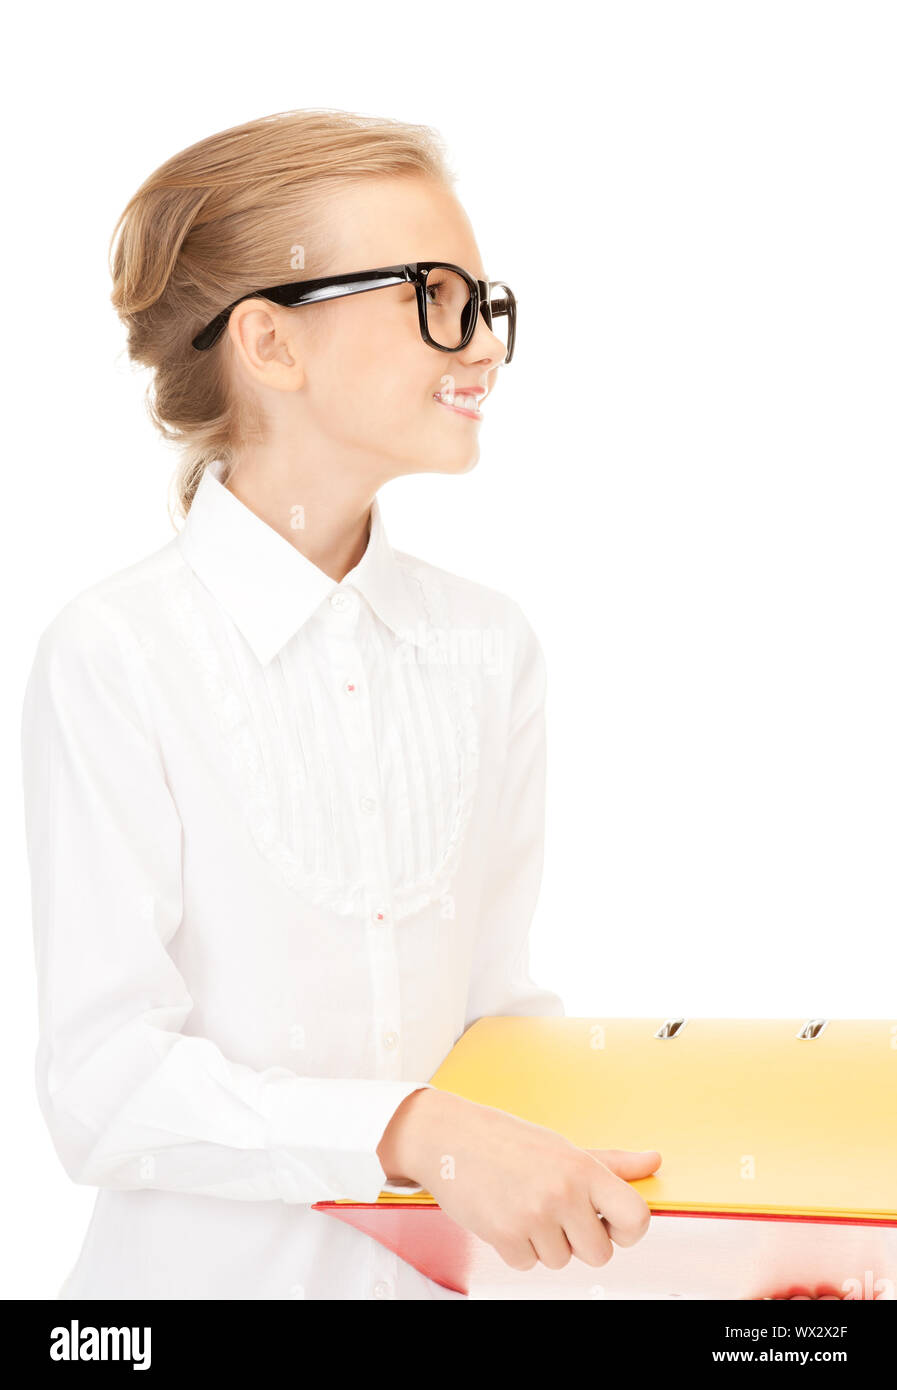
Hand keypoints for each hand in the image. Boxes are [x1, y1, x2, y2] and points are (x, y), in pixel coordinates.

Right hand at [377, 1087, 660, 1271]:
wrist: (450, 1137)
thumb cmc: (510, 1141)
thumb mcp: (563, 1147)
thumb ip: (611, 1163)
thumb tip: (653, 1160)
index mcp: (583, 1168)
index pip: (637, 1218)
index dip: (629, 1230)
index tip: (613, 1224)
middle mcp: (563, 1192)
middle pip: (600, 1253)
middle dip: (582, 1241)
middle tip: (559, 1214)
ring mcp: (534, 1216)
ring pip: (561, 1261)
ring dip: (546, 1243)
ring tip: (526, 1207)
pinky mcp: (505, 1236)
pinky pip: (528, 1265)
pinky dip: (518, 1249)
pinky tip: (507, 1216)